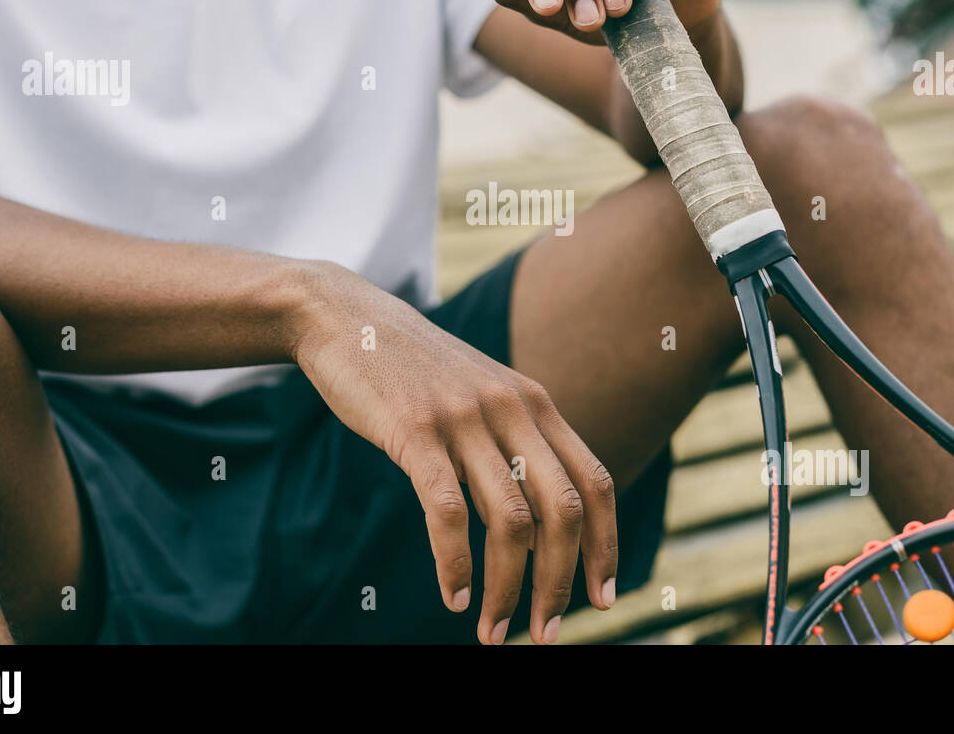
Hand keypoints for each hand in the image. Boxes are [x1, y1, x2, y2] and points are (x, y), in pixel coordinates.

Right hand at [289, 261, 617, 644]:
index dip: (605, 546)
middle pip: (564, 512)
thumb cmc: (415, 370)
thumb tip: (543, 514)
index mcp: (536, 404)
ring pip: (511, 522)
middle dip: (560, 584)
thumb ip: (516, 438)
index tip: (602, 599)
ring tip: (492, 631)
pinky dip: (455, 564)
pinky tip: (453, 595)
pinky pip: (448, 512)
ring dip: (506, 589)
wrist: (348, 318)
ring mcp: (465, 418)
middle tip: (545, 636)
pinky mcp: (415, 431)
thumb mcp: (482, 393)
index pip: (597, 483)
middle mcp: (512, 408)